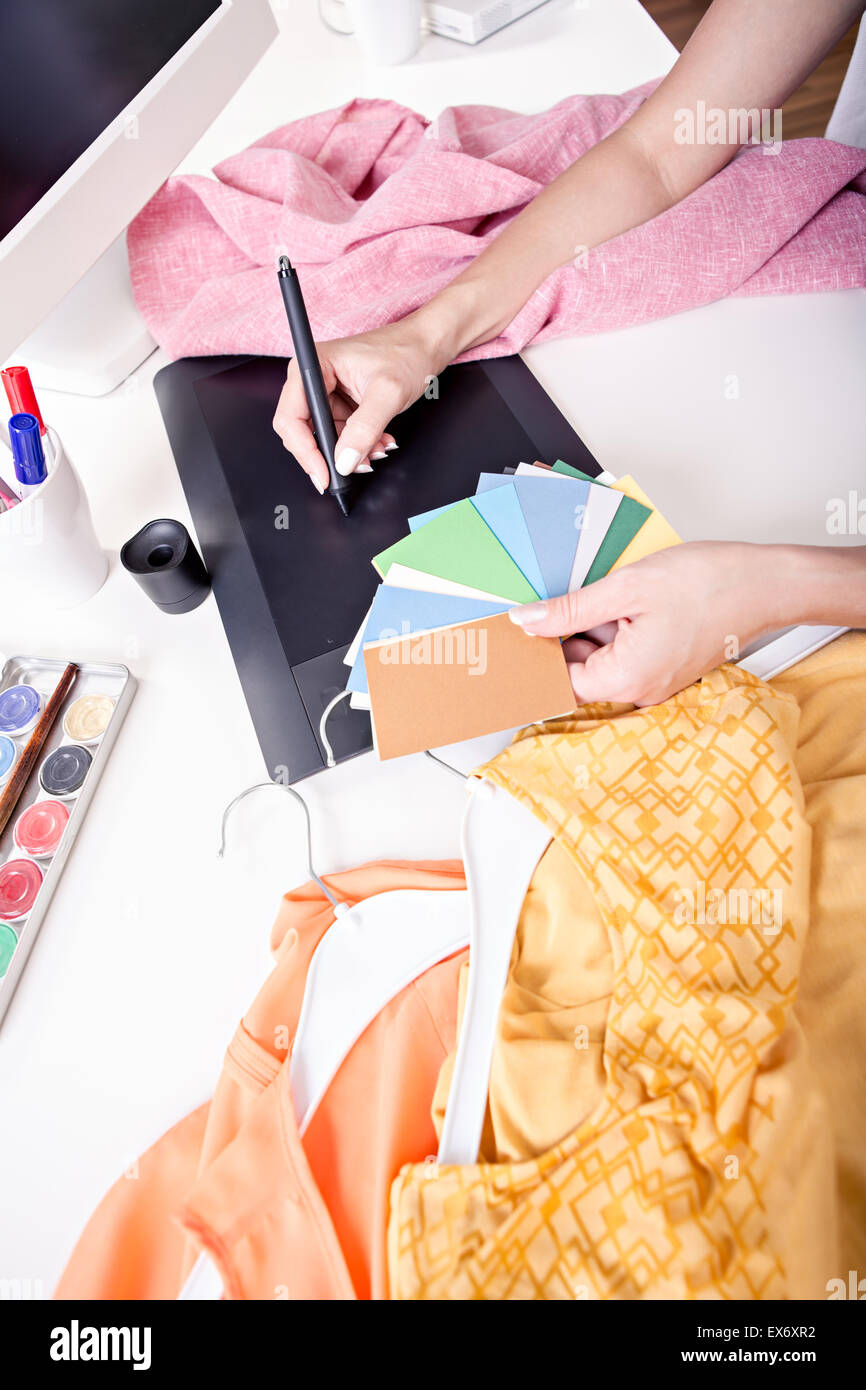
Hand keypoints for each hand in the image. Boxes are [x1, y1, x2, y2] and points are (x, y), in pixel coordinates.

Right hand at [272, 318, 442, 492]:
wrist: (426, 346)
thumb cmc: (407, 352)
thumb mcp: (388, 393)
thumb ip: (365, 428)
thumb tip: (344, 460)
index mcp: (314, 365)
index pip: (291, 417)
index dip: (304, 450)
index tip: (323, 474)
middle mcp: (314, 378)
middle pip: (301, 431)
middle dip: (330, 454)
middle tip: (354, 466)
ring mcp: (326, 393)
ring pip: (324, 438)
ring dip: (349, 452)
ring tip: (377, 448)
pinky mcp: (340, 403)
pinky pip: (340, 435)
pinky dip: (358, 445)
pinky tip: (378, 441)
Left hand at [508, 541, 784, 706]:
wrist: (767, 583)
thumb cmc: (710, 583)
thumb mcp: (626, 588)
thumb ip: (570, 609)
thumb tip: (527, 621)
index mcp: (627, 679)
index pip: (560, 681)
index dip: (539, 653)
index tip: (524, 630)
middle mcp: (642, 691)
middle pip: (581, 671)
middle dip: (568, 636)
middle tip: (563, 598)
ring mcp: (657, 682)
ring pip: (604, 660)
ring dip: (595, 629)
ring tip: (610, 594)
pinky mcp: (668, 668)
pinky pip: (628, 654)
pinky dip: (619, 629)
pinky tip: (626, 600)